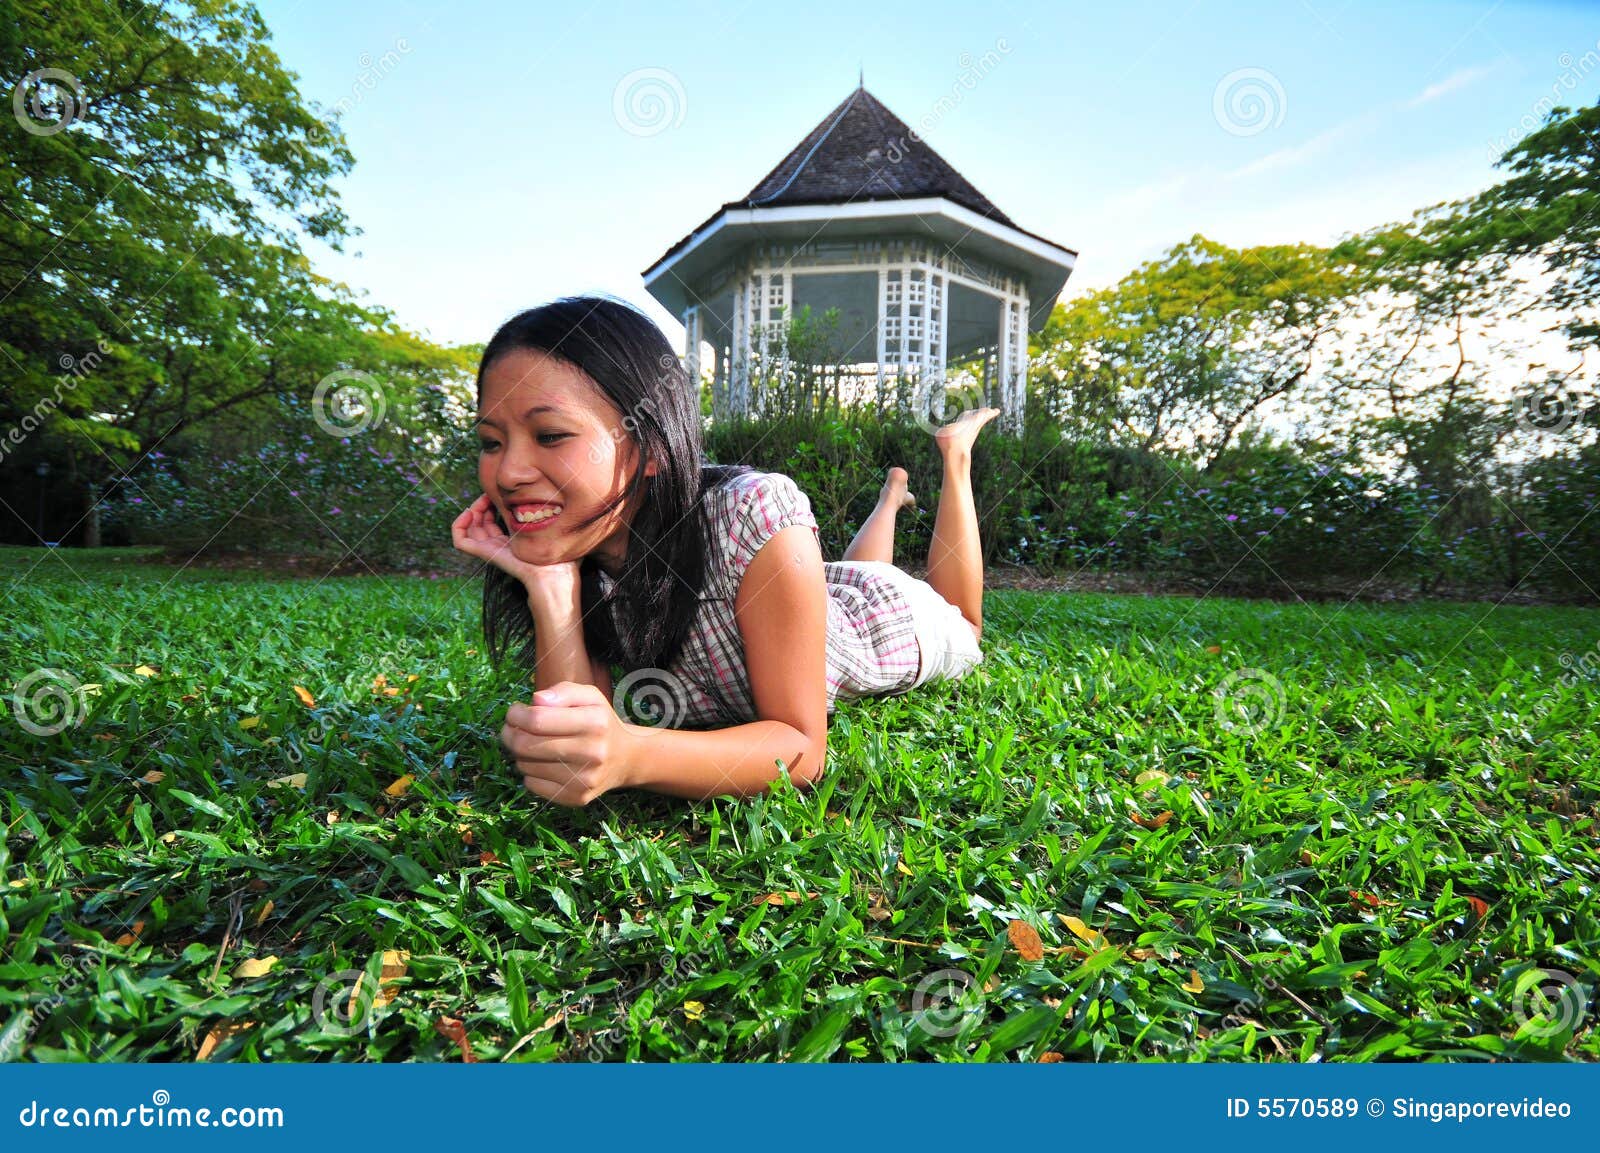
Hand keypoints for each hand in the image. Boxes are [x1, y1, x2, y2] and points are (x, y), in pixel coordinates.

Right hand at [452, 493, 580, 602]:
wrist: (554, 579)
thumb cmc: (561, 561)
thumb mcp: (557, 535)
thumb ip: (557, 522)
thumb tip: (565, 503)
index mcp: (513, 543)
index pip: (494, 521)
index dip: (493, 505)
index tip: (502, 494)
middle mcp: (499, 546)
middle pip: (479, 522)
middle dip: (481, 504)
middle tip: (490, 495)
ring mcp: (490, 550)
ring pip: (467, 528)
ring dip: (471, 510)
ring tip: (481, 501)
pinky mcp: (484, 554)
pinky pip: (459, 540)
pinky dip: (458, 525)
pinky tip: (470, 512)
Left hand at [499, 681, 635, 805]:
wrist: (626, 759)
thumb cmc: (600, 723)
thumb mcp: (590, 697)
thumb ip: (563, 692)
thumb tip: (536, 700)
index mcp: (594, 722)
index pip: (537, 720)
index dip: (516, 714)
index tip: (515, 711)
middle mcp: (592, 752)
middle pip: (526, 745)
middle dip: (510, 734)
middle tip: (512, 728)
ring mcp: (584, 779)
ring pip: (525, 766)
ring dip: (520, 754)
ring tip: (533, 745)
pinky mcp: (577, 797)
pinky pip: (532, 785)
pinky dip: (530, 773)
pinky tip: (543, 764)